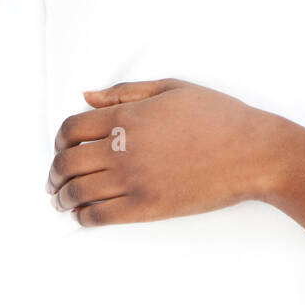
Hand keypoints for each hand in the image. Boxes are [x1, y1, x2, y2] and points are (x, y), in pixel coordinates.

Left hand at [47, 78, 279, 225]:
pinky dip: (82, 217)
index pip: (71, 129)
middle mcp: (124, 149)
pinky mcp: (147, 208)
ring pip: (78, 192)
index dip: (59, 140)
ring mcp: (134, 181)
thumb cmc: (217, 115)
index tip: (61, 148)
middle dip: (54, 173)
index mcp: (128, 116)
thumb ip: (124, 92)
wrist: (251, 152)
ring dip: (62, 197)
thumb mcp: (171, 88)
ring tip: (61, 200)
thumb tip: (86, 96)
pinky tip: (83, 214)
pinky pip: (99, 216)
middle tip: (53, 180)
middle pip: (67, 163)